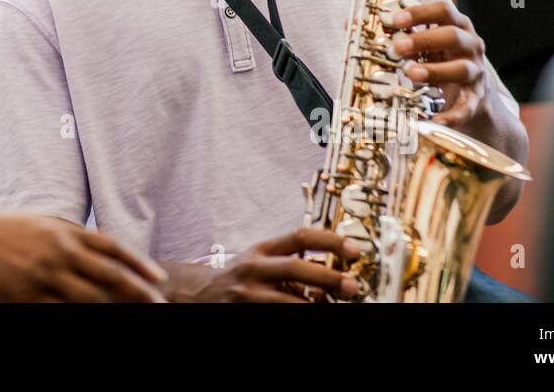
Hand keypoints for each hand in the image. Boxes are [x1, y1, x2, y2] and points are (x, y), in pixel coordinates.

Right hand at [0, 213, 167, 302]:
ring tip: (134, 316)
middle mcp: (60, 251)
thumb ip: (71, 236)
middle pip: (109, 275)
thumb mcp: (42, 224)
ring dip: (115, 309)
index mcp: (65, 231)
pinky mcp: (29, 296)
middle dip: (139, 292)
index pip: (112, 247)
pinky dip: (81, 318)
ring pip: (92, 298)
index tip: (160, 279)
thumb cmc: (4, 231)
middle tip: (160, 305)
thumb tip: (102, 253)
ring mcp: (46, 275)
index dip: (139, 264)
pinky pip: (63, 312)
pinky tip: (95, 320)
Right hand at [187, 229, 360, 302]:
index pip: (300, 237)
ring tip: (334, 308)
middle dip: (328, 277)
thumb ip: (290, 261)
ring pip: (288, 301)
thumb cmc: (239, 278)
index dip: (330, 241)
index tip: (355, 250)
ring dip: (316, 306)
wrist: (199, 295)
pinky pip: (277, 316)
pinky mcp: (245, 314)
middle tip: (352, 286)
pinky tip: (313, 314)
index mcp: (262, 250)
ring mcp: (248, 295)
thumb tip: (336, 271)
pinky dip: (297, 316)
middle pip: (295, 267)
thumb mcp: (260, 260)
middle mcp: (254, 269)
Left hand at [391, 0, 490, 127]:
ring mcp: (475, 73)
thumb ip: (404, 35)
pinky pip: (466, 107)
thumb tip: (359, 27)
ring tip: (410, 73)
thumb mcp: (427, 45)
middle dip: (423, 40)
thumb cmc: (444, 62)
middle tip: (396, 47)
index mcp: (458, 26)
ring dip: (435, 70)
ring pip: (461, 68)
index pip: (443, 10)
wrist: (474, 97)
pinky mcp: (476, 100)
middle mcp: (470, 47)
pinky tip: (434, 119)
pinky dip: (452, 114)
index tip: (396, 19)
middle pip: (452, 36)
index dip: (420, 12)